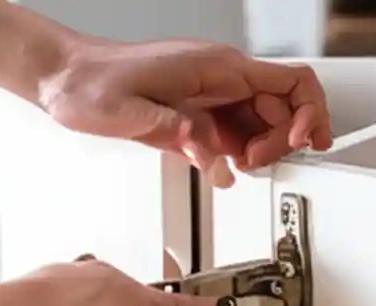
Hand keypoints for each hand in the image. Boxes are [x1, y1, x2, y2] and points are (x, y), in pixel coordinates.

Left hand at [38, 39, 332, 187]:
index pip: (292, 82)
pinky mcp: (197, 114)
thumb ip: (173, 130)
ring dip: (261, 151)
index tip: (306, 143)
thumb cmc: (91, 85)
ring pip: (263, 124)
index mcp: (216, 68)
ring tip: (238, 167)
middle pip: (284, 108)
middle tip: (253, 165)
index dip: (310, 114)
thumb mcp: (128, 112)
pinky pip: (234, 134)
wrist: (65, 78)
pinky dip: (237, 155)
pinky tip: (221, 166)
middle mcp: (220, 79)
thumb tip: (210, 153)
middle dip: (281, 142)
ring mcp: (210, 96)